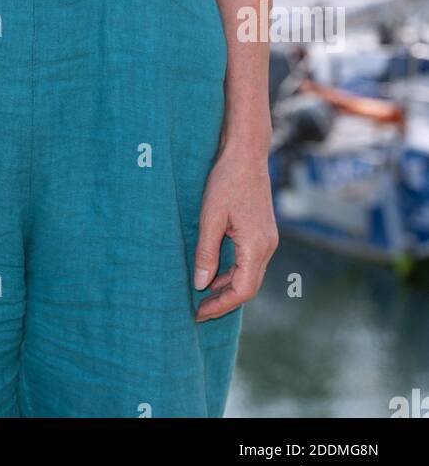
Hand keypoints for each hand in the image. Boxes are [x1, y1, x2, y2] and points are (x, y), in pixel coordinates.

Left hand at [193, 148, 277, 321]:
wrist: (246, 154)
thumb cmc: (227, 180)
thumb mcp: (210, 218)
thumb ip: (206, 253)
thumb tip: (201, 285)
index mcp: (257, 246)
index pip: (242, 290)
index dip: (220, 305)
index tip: (199, 312)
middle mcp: (267, 247)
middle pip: (248, 287)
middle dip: (224, 300)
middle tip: (198, 309)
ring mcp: (268, 240)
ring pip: (249, 275)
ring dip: (228, 286)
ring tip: (203, 294)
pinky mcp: (263, 232)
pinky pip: (250, 262)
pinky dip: (233, 272)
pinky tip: (215, 272)